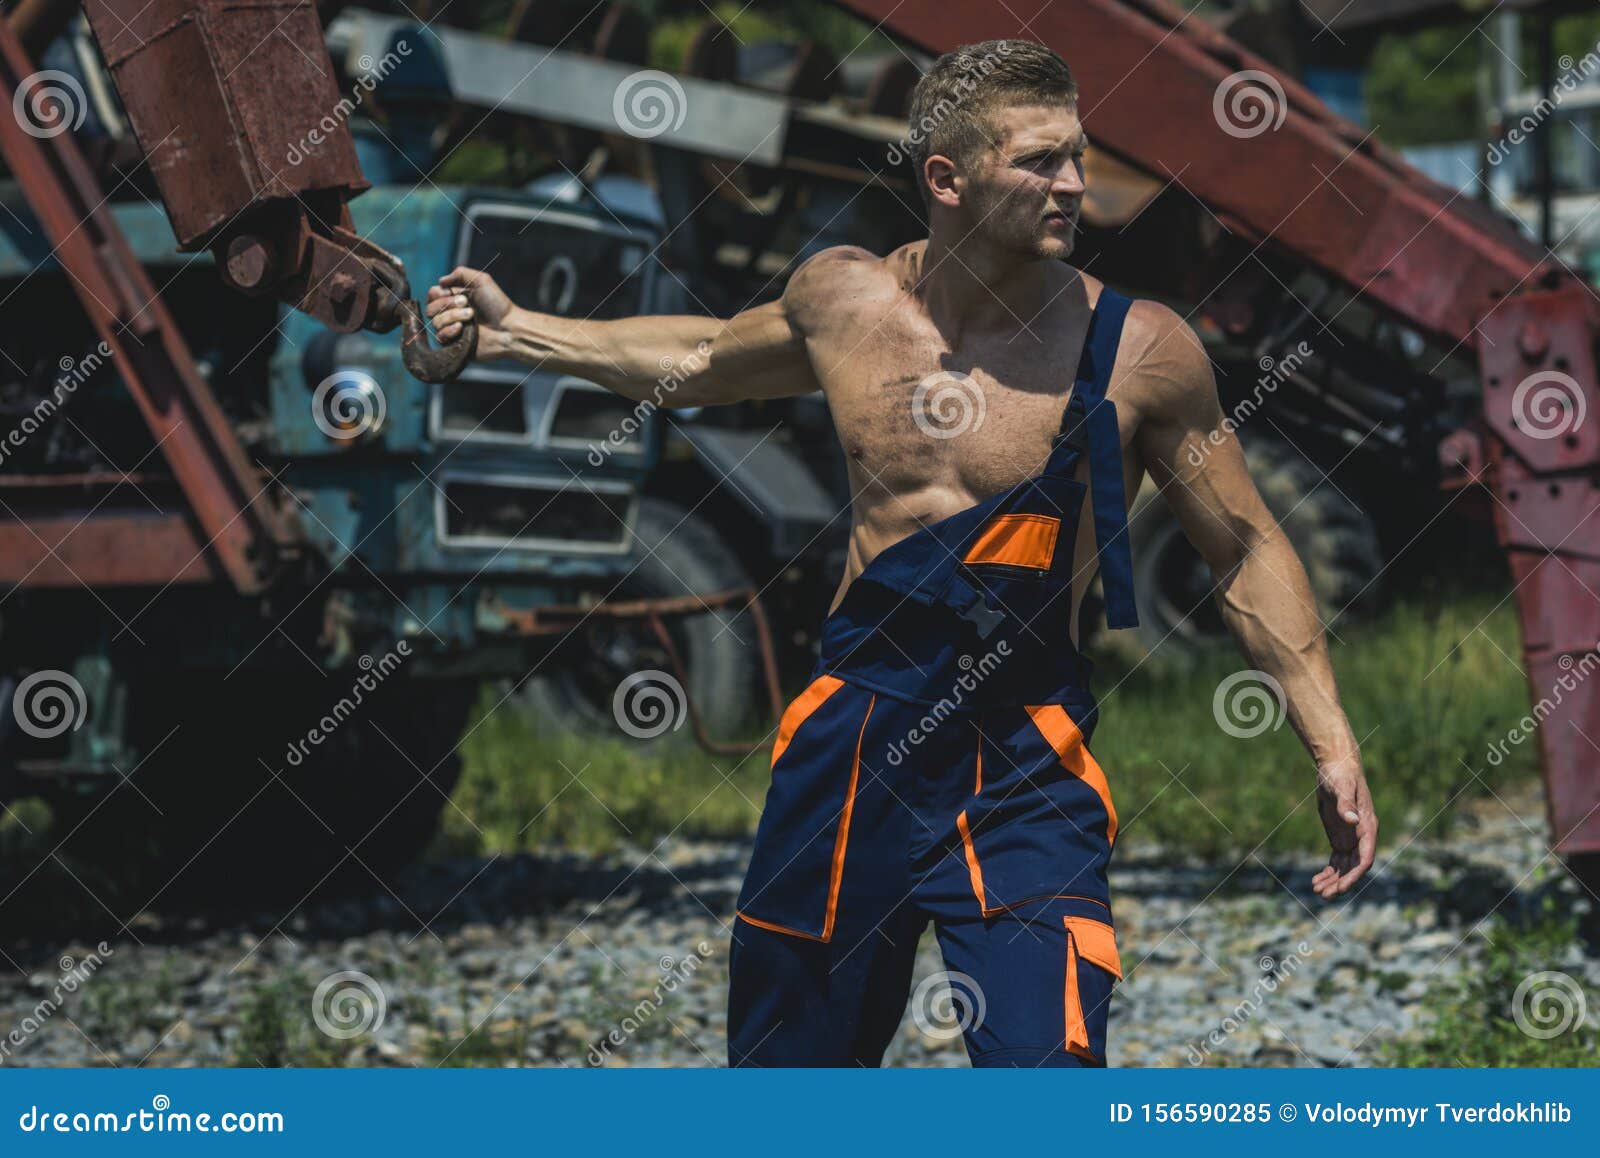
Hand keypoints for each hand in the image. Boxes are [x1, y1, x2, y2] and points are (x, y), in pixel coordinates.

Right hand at [426, 267, 514, 356]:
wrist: (508, 329)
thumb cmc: (498, 305)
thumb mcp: (481, 280)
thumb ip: (460, 274)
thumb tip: (441, 281)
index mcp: (454, 298)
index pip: (432, 294)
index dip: (440, 293)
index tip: (456, 294)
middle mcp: (451, 314)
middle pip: (430, 308)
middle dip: (447, 304)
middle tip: (466, 304)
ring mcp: (452, 329)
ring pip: (435, 322)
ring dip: (452, 316)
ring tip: (471, 316)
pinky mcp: (454, 344)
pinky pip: (440, 337)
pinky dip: (449, 330)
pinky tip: (462, 328)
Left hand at [1312, 752, 1375, 898]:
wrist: (1336, 766)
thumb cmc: (1340, 774)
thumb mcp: (1341, 787)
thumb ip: (1346, 804)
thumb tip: (1351, 820)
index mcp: (1367, 827)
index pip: (1365, 858)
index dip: (1354, 875)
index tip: (1341, 888)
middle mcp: (1361, 836)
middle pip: (1354, 867)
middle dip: (1340, 883)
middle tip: (1323, 895)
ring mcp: (1351, 837)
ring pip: (1344, 867)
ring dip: (1333, 880)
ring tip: (1316, 890)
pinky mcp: (1339, 836)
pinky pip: (1336, 860)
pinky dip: (1328, 872)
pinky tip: (1316, 880)